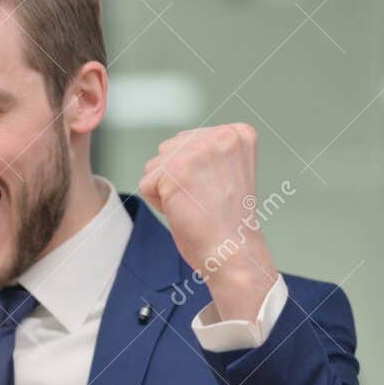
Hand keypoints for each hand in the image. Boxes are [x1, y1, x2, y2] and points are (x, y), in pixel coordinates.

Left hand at [138, 123, 277, 321]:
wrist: (233, 251)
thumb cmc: (227, 221)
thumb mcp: (226, 171)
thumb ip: (207, 152)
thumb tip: (172, 146)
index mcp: (238, 133)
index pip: (189, 142)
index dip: (194, 172)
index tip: (217, 191)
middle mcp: (220, 136)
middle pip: (169, 151)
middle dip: (177, 179)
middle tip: (204, 201)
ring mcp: (197, 151)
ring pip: (155, 166)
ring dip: (166, 190)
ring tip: (195, 205)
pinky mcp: (174, 170)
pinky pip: (146, 184)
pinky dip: (158, 204)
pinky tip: (184, 212)